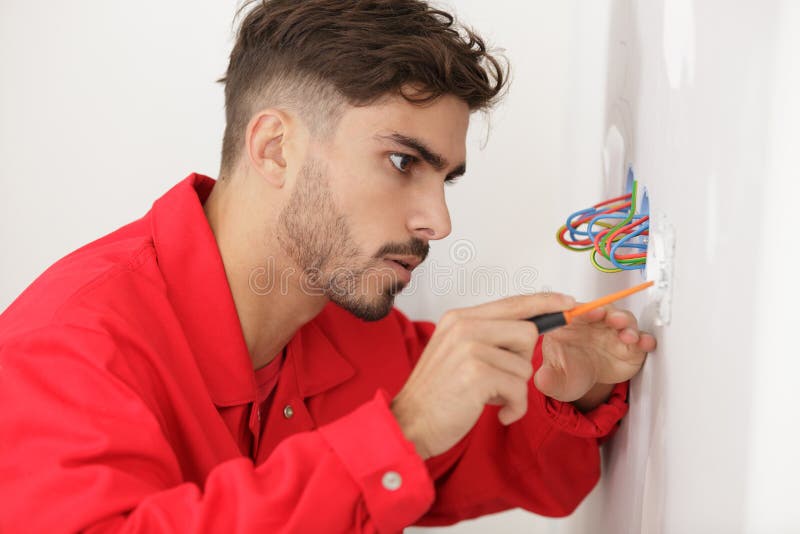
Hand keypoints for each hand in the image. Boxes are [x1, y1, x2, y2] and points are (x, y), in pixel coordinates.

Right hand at [391, 292, 575, 459]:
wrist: (409, 424)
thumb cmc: (436, 395)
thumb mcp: (456, 353)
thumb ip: (487, 337)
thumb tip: (531, 331)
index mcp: (459, 318)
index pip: (512, 303)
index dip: (544, 302)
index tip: (568, 302)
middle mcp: (464, 326)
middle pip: (528, 332)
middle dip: (523, 362)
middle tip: (499, 380)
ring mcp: (470, 348)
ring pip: (525, 365)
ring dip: (515, 390)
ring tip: (490, 398)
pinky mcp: (477, 374)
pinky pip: (520, 389)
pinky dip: (515, 408)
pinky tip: (497, 413)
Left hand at [536, 304, 656, 408]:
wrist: (582, 382)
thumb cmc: (566, 371)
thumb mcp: (553, 378)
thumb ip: (547, 378)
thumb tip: (543, 379)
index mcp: (570, 325)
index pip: (576, 311)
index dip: (583, 309)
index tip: (587, 312)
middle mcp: (594, 324)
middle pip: (604, 310)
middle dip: (609, 313)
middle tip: (611, 319)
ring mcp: (613, 333)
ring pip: (624, 321)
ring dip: (627, 325)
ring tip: (627, 336)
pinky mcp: (631, 347)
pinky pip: (641, 339)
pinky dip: (645, 339)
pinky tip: (645, 343)